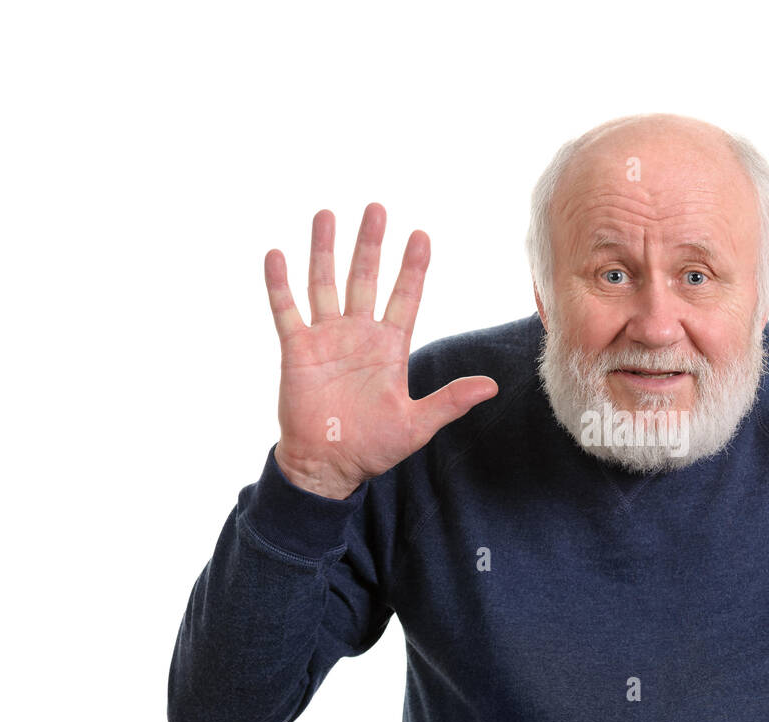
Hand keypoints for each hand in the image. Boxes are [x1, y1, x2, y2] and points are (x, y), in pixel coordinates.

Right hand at [265, 203, 497, 498]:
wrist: (329, 466)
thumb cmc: (374, 447)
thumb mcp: (416, 424)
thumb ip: (450, 401)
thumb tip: (491, 387)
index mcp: (390, 348)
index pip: (405, 297)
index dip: (412, 268)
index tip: (421, 236)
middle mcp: (358, 335)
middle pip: (366, 279)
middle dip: (371, 244)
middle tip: (377, 208)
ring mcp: (326, 339)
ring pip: (325, 284)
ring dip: (325, 250)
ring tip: (327, 214)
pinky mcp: (296, 351)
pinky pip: (286, 311)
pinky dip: (280, 284)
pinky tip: (276, 255)